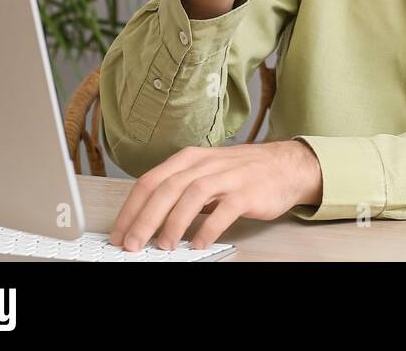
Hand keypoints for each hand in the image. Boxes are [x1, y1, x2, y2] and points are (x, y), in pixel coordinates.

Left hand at [108, 140, 323, 251]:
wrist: (286, 165)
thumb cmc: (242, 172)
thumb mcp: (206, 172)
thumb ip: (179, 190)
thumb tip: (146, 220)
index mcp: (189, 158)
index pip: (150, 181)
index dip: (131, 209)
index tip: (119, 233)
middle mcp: (206, 164)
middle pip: (167, 189)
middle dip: (145, 219)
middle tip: (133, 244)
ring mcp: (228, 177)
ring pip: (192, 196)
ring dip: (173, 224)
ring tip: (163, 247)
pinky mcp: (248, 192)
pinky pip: (224, 211)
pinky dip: (207, 229)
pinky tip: (197, 244)